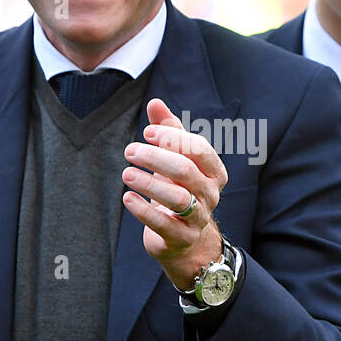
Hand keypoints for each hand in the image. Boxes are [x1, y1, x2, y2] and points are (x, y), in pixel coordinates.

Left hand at [122, 98, 228, 289]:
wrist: (184, 238)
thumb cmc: (180, 190)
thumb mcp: (177, 160)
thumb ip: (169, 132)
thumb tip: (155, 102)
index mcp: (214, 172)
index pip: (198, 149)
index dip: (172, 138)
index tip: (146, 132)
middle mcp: (210, 194)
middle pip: (186, 170)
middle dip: (156, 158)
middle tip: (129, 151)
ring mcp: (198, 218)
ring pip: (177, 198)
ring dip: (149, 183)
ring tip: (126, 173)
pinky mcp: (182, 238)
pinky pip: (163, 224)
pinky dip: (144, 210)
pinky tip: (127, 198)